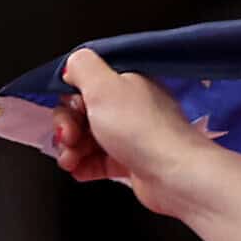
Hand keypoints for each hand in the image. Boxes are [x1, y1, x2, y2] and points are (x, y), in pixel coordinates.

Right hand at [50, 48, 202, 215]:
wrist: (173, 176)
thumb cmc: (143, 130)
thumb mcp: (104, 86)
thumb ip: (83, 66)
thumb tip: (72, 64)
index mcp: (128, 84)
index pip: (87, 85)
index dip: (70, 99)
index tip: (70, 109)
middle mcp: (131, 108)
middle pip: (82, 113)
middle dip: (67, 126)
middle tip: (69, 137)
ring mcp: (132, 137)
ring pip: (86, 139)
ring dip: (70, 149)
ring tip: (71, 159)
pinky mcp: (131, 163)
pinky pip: (96, 162)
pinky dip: (83, 165)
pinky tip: (78, 169)